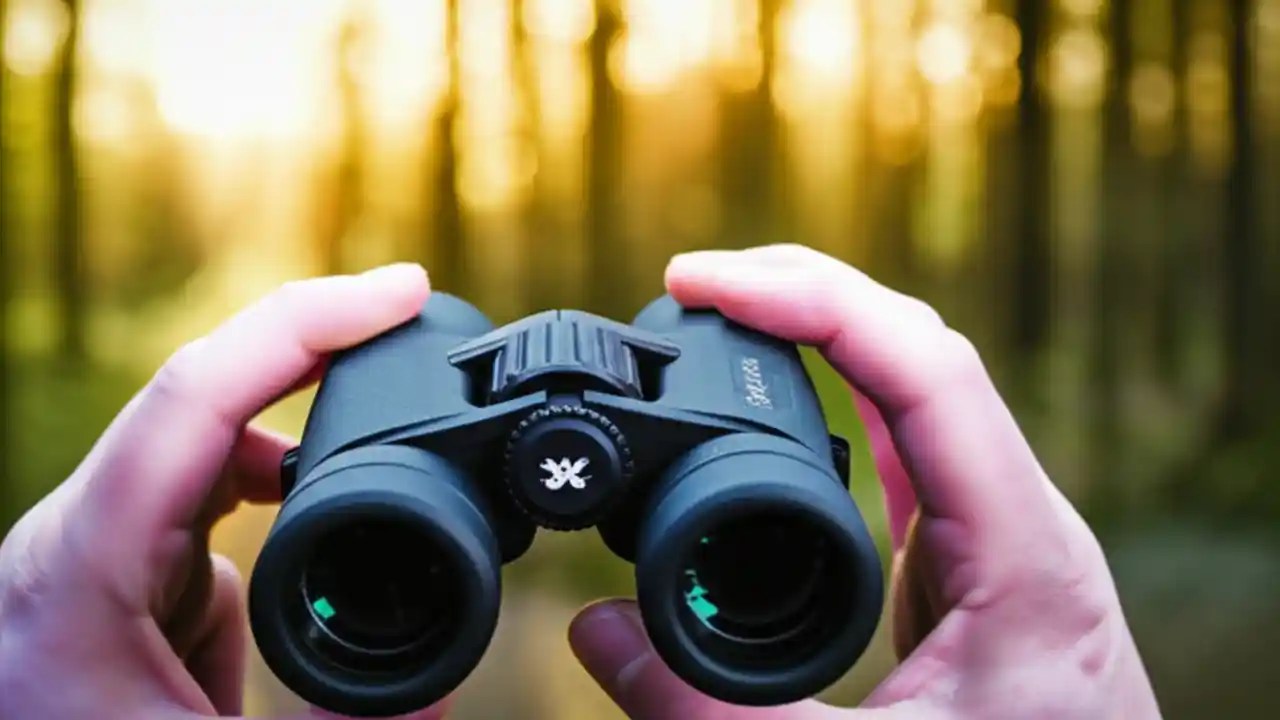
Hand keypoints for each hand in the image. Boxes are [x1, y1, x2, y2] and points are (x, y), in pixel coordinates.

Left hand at [0, 265, 447, 719]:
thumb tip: (438, 692)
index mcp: (80, 569)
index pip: (193, 395)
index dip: (302, 324)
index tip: (400, 292)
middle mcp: (78, 532)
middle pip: (211, 396)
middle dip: (324, 359)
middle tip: (418, 334)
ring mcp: (96, 542)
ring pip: (214, 445)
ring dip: (301, 454)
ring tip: (378, 470)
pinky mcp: (116, 563)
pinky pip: (206, 495)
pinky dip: (272, 500)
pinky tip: (306, 546)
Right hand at [568, 245, 1160, 719]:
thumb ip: (712, 714)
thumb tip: (596, 630)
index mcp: (1022, 556)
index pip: (927, 372)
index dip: (815, 304)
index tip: (706, 284)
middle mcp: (1021, 518)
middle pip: (921, 347)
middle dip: (806, 291)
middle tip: (695, 281)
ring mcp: (997, 524)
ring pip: (916, 375)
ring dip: (823, 324)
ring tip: (727, 303)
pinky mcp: (969, 542)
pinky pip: (906, 428)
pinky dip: (840, 381)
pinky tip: (789, 369)